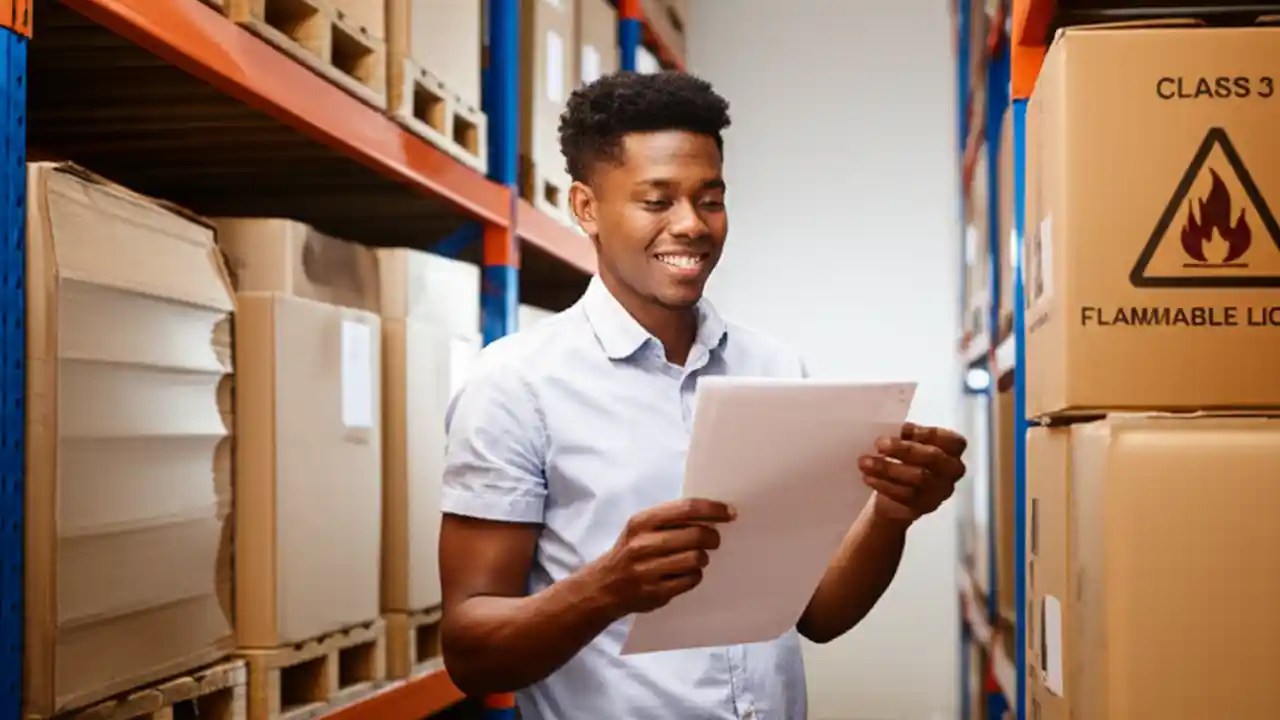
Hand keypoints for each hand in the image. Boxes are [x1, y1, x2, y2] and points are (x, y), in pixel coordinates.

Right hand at [590, 498, 735, 615]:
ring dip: (703, 558)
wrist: (604, 586)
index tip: (730, 513)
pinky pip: (691, 580)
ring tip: (695, 558)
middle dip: (712, 537)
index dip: (713, 510)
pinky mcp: (656, 592)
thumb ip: (671, 519)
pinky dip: (694, 575)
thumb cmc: (630, 551)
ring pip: (696, 559)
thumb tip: (712, 514)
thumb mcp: (641, 528)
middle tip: (714, 540)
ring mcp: (648, 570)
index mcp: (642, 522)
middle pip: (696, 535)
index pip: (686, 509)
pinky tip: (685, 573)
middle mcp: (643, 544)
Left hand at [860, 422, 967, 525]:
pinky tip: (868, 477)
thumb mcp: (906, 444)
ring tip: (864, 462)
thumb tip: (890, 428)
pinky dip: (884, 485)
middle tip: (879, 444)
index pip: (952, 441)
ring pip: (919, 478)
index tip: (902, 429)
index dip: (928, 434)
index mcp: (952, 450)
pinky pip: (906, 497)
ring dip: (888, 468)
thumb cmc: (903, 460)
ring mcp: (940, 491)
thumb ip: (905, 436)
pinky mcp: (925, 507)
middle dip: (904, 449)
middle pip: (933, 458)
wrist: (892, 496)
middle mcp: (952, 471)